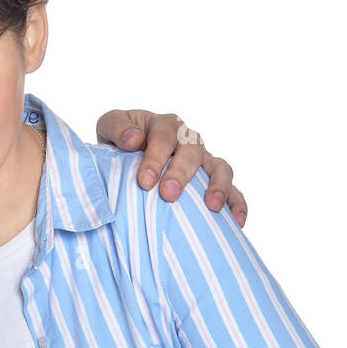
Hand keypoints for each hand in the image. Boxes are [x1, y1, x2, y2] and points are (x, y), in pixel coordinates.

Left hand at [96, 109, 246, 226]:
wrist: (126, 154)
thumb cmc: (120, 141)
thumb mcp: (109, 126)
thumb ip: (116, 128)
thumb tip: (134, 140)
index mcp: (164, 125)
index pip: (163, 137)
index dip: (155, 158)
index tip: (145, 182)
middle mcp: (188, 139)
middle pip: (192, 152)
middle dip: (181, 173)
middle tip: (168, 195)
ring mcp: (203, 160)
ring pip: (220, 167)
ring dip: (218, 186)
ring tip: (211, 206)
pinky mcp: (212, 180)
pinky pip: (233, 189)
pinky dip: (237, 204)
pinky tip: (237, 222)